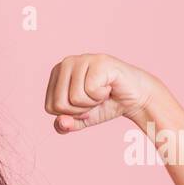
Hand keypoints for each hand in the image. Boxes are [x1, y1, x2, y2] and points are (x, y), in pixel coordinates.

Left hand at [44, 53, 163, 133]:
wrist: (134, 98)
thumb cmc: (105, 105)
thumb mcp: (80, 120)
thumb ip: (66, 125)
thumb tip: (61, 122)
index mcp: (56, 75)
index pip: (50, 107)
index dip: (70, 114)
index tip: (84, 104)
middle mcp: (65, 63)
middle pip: (59, 104)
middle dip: (80, 110)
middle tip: (94, 99)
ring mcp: (82, 59)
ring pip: (74, 98)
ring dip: (92, 102)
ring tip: (102, 92)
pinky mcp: (98, 61)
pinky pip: (90, 90)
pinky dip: (102, 95)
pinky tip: (109, 86)